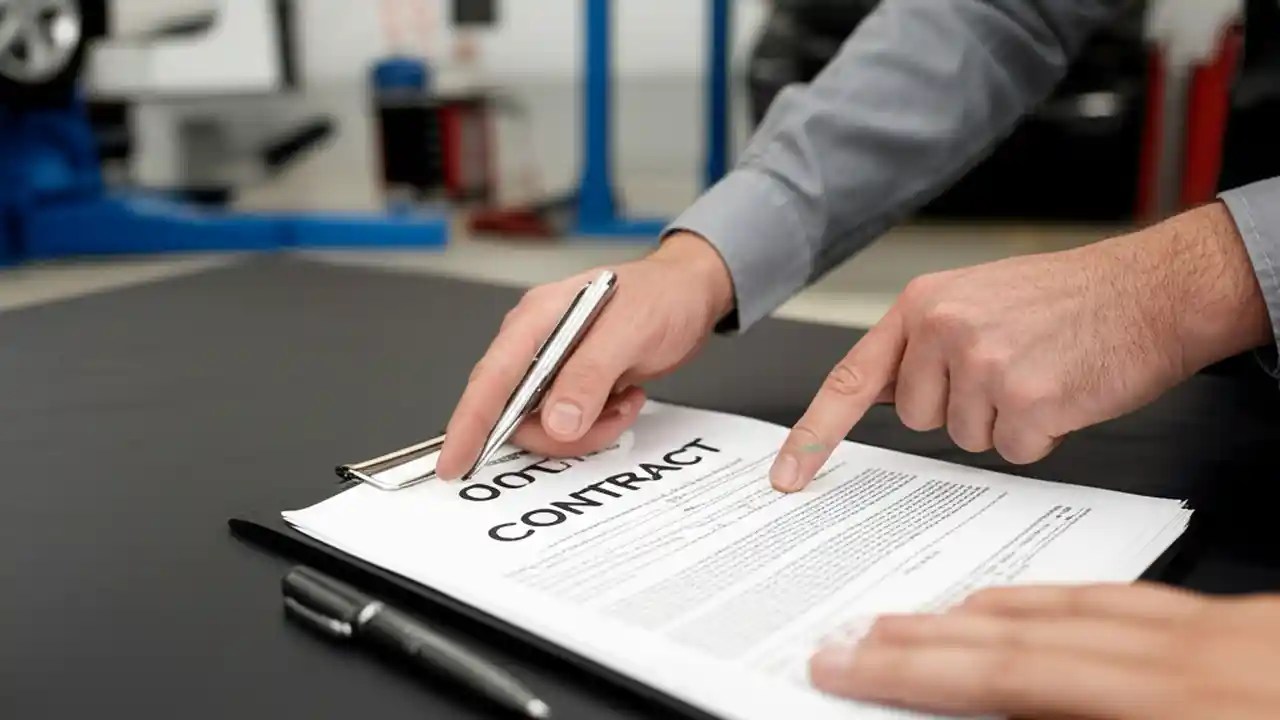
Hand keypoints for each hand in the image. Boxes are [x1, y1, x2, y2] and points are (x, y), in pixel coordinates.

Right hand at [436, 232, 734, 478]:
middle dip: (557, 433)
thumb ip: (589, 375)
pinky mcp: (571, 382)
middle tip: (604, 421)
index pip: (490, 379)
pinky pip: (566, 423)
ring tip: (622, 403)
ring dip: (586, 429)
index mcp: (536, 319)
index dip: (469, 424)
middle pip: (515, 412)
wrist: (690, 293)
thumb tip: (556, 420)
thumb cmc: (661, 296)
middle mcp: (536, 342)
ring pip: (545, 425)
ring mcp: (552, 365)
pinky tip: (623, 399)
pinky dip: (596, 425)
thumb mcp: (629, 332)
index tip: (454, 462)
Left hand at [770, 202, 1270, 491]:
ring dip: (1005, 420)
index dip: (815, 434)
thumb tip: (877, 392)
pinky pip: (1013, 450)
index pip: (851, 378)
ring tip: (1041, 371)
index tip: (787, 478)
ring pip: (966, 438)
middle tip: (1010, 368)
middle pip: (918, 418)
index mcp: (921, 303)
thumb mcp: (975, 297)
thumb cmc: (1067, 297)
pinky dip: (1041, 435)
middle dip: (961, 408)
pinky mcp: (1028, 400)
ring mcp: (983, 364)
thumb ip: (922, 342)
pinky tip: (1063, 391)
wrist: (1149, 289)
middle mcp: (943, 329)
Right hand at [809, 583, 1279, 717]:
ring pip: (1079, 609)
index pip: (1020, 677)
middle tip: (858, 634)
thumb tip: (1013, 708)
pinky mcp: (1248, 628)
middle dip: (929, 637)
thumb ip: (1100, 719)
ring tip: (923, 617)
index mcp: (1187, 703)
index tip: (856, 663)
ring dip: (987, 612)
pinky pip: (1132, 603)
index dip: (923, 671)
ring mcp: (1223, 635)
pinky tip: (1044, 607)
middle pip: (1032, 636)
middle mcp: (1195, 656)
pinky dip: (1065, 602)